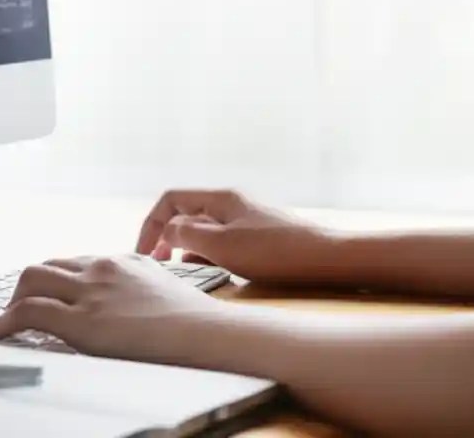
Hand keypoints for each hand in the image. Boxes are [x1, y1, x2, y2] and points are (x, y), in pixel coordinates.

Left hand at [0, 255, 225, 361]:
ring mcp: (89, 291)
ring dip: (15, 300)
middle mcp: (102, 268)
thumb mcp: (168, 286)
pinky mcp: (80, 320)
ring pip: (32, 280)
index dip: (56, 281)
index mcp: (123, 260)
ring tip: (7, 320)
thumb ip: (145, 283)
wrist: (205, 331)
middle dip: (29, 286)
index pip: (76, 263)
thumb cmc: (196, 319)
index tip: (50, 295)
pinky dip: (6, 321)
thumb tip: (141, 294)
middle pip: (48, 267)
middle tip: (21, 306)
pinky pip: (29, 312)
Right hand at [136, 189, 332, 282]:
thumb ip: (188, 234)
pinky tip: (212, 273)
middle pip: (186, 212)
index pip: (171, 199)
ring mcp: (247, 221)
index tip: (145, 254)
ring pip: (204, 230)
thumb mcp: (222, 244)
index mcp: (220, 199)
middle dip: (166, 236)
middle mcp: (232, 204)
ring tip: (182, 273)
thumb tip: (169, 231)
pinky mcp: (259, 239)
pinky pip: (222, 243)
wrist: (328, 259)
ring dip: (187, 248)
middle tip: (158, 264)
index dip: (151, 225)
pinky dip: (209, 256)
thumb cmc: (276, 252)